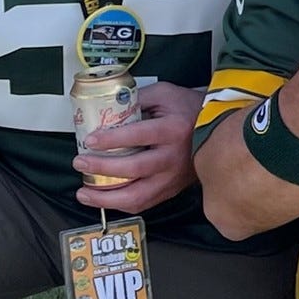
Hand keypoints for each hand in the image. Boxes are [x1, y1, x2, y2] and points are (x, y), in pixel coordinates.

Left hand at [74, 81, 202, 213]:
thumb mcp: (164, 93)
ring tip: (84, 194)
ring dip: (107, 198)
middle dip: (102, 169)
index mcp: (173, 130)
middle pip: (134, 170)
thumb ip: (137, 99)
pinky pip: (144, 204)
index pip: (138, 136)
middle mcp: (174, 157)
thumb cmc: (189, 109)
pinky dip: (121, 204)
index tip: (89, 141)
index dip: (111, 140)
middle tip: (80, 163)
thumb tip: (107, 106)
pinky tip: (104, 200)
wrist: (218, 129)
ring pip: (138, 196)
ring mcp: (173, 177)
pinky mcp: (172, 189)